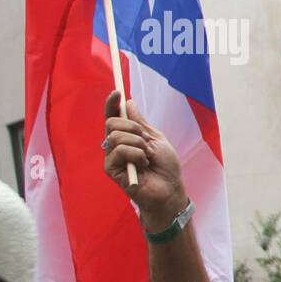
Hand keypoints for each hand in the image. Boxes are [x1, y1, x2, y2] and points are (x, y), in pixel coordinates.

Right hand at [102, 90, 186, 229]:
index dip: (112, 104)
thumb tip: (129, 103)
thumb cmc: (165, 167)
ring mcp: (111, 157)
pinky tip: (144, 165)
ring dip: (138, 144)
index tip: (117, 92)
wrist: (170, 189)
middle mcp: (115, 146)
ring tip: (147, 157)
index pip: (113, 117)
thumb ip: (141, 123)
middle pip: (112, 123)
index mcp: (126, 137)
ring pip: (116, 136)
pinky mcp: (110, 169)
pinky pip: (120, 151)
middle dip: (133, 128)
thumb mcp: (156, 139)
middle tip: (146, 141)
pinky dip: (137, 155)